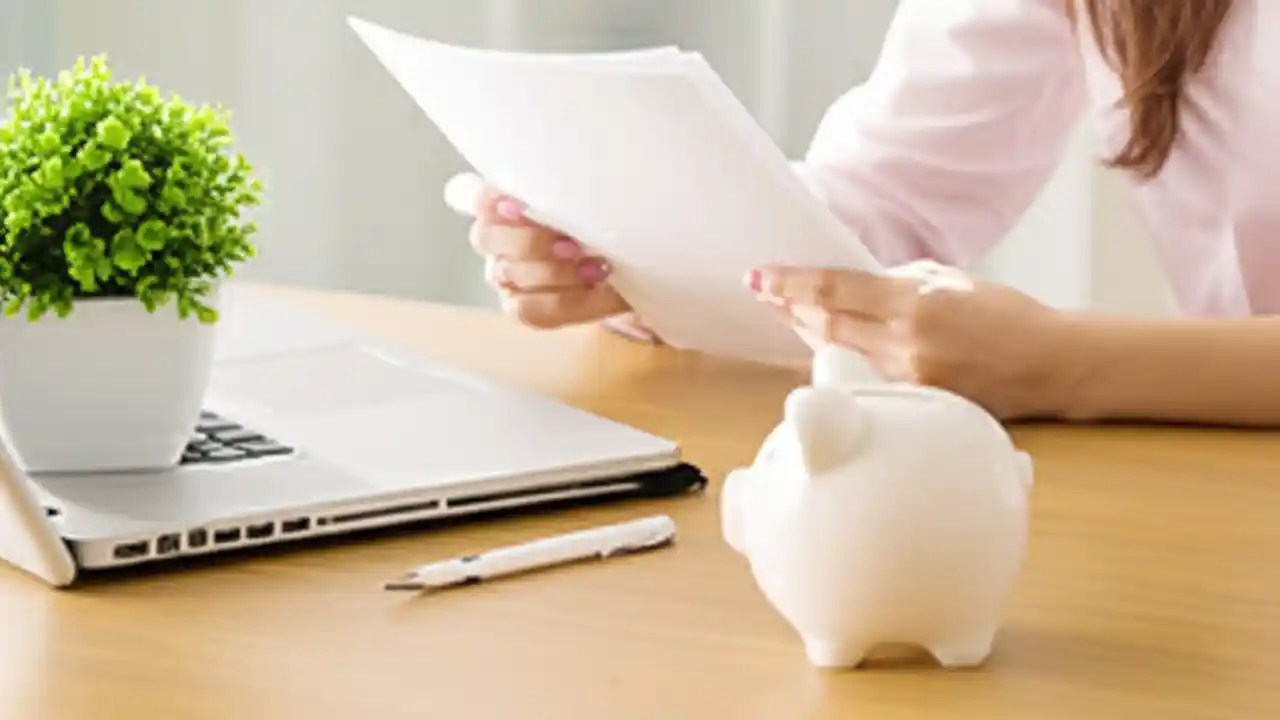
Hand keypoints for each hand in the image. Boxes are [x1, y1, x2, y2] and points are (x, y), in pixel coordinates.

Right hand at [468, 185, 645, 332]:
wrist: (629, 263)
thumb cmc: (603, 221)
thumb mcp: (592, 198)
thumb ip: (568, 192)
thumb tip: (569, 187)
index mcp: (501, 201)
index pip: (464, 194)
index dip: (481, 198)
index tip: (515, 202)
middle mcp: (493, 238)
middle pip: (484, 237)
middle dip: (529, 240)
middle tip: (572, 242)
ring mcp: (503, 275)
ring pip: (509, 273)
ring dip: (555, 271)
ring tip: (595, 264)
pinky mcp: (521, 308)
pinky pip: (530, 308)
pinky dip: (565, 297)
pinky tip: (593, 286)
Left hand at [747, 262, 1070, 418]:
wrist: (1050, 365)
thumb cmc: (1007, 315)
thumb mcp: (952, 280)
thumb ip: (898, 281)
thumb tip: (853, 287)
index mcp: (914, 305)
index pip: (835, 292)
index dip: (792, 285)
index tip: (761, 276)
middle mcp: (904, 345)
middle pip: (826, 326)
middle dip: (789, 308)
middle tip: (763, 292)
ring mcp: (907, 381)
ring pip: (839, 355)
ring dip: (808, 334)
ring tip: (785, 314)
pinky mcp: (914, 406)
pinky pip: (864, 379)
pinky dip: (842, 361)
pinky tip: (825, 348)